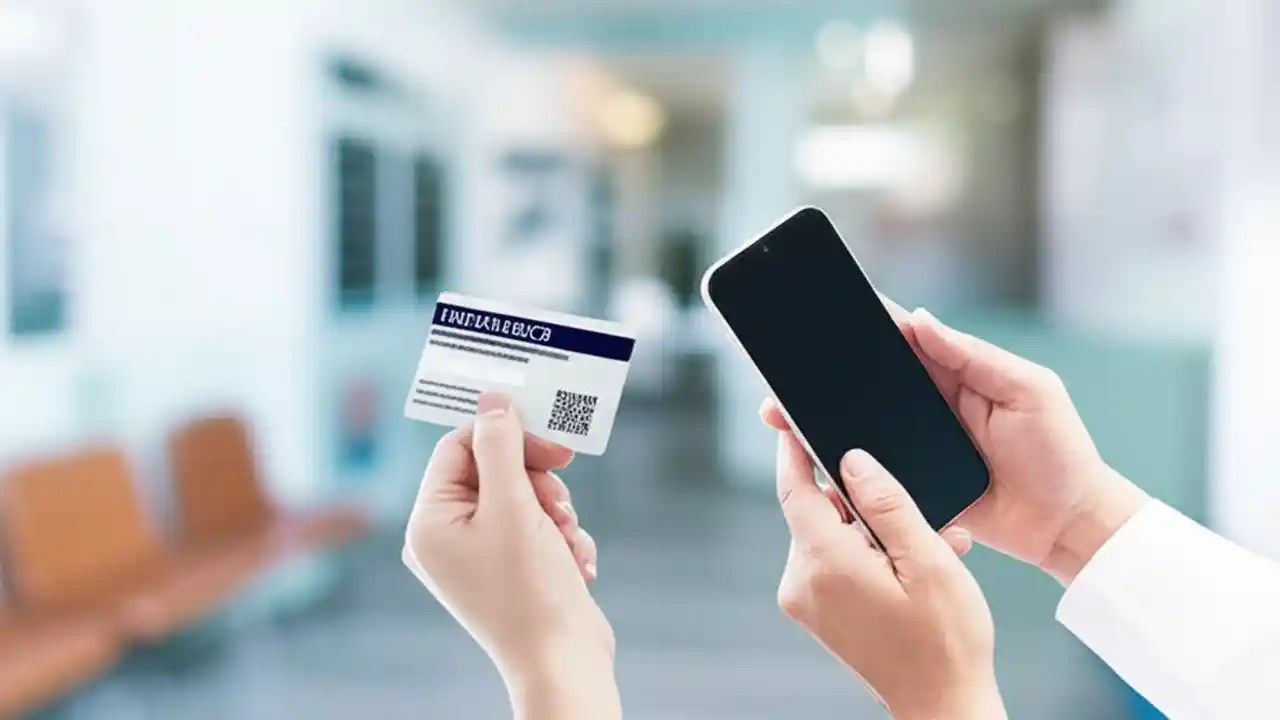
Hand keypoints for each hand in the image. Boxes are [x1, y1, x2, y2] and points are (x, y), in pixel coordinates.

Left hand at [404, 393, 619, 719]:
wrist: (563, 661)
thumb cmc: (530, 589)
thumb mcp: (514, 505)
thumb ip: (501, 446)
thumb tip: (493, 400)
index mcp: (429, 521)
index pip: (459, 447)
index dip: (506, 437)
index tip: (552, 444)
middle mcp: (446, 537)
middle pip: (494, 469)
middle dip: (536, 481)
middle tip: (560, 500)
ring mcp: (478, 555)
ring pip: (523, 496)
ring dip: (555, 511)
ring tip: (566, 541)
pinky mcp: (510, 567)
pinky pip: (537, 527)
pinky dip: (562, 538)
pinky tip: (574, 563)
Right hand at [762, 307, 1147, 583]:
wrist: (1068, 525)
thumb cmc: (1061, 453)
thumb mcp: (1029, 391)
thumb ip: (976, 356)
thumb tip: (921, 320)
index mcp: (955, 373)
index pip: (901, 338)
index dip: (866, 322)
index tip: (826, 308)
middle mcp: (929, 405)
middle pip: (866, 382)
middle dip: (825, 374)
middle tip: (784, 369)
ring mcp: (917, 446)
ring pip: (859, 425)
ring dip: (822, 419)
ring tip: (781, 414)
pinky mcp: (912, 484)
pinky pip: (870, 471)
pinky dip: (841, 464)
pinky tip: (811, 458)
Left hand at [774, 432, 1005, 719]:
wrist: (944, 706)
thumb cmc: (945, 641)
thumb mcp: (928, 560)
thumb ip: (887, 503)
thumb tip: (852, 459)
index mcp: (824, 563)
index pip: (794, 488)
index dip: (795, 449)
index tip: (795, 419)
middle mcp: (802, 582)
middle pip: (819, 511)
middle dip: (865, 502)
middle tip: (916, 510)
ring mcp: (807, 602)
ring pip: (834, 537)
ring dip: (876, 532)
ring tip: (930, 547)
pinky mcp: (819, 614)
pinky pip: (837, 564)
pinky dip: (870, 556)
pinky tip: (912, 569)